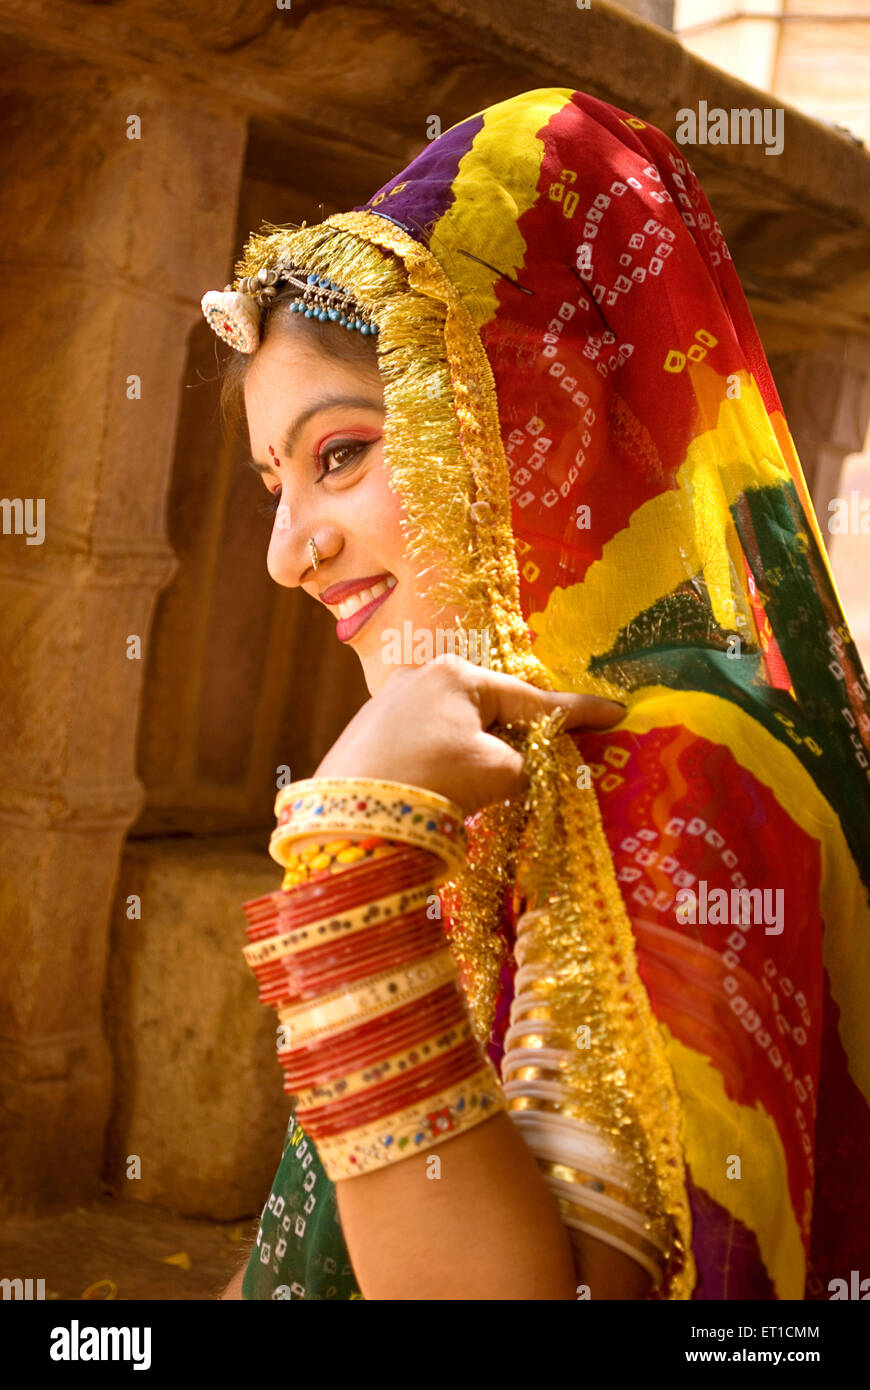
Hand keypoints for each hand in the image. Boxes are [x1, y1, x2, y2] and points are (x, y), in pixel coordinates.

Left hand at [313, 654, 624, 816]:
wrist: (347, 820)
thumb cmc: (430, 783)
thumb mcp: (498, 774)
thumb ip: (528, 764)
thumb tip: (528, 766)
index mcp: (458, 674)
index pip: (532, 697)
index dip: (578, 712)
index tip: (615, 712)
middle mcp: (420, 675)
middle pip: (492, 708)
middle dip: (522, 734)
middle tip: (558, 755)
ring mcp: (389, 703)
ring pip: (458, 726)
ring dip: (482, 753)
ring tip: (495, 786)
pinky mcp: (368, 733)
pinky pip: (427, 741)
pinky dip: (448, 762)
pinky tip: (448, 789)